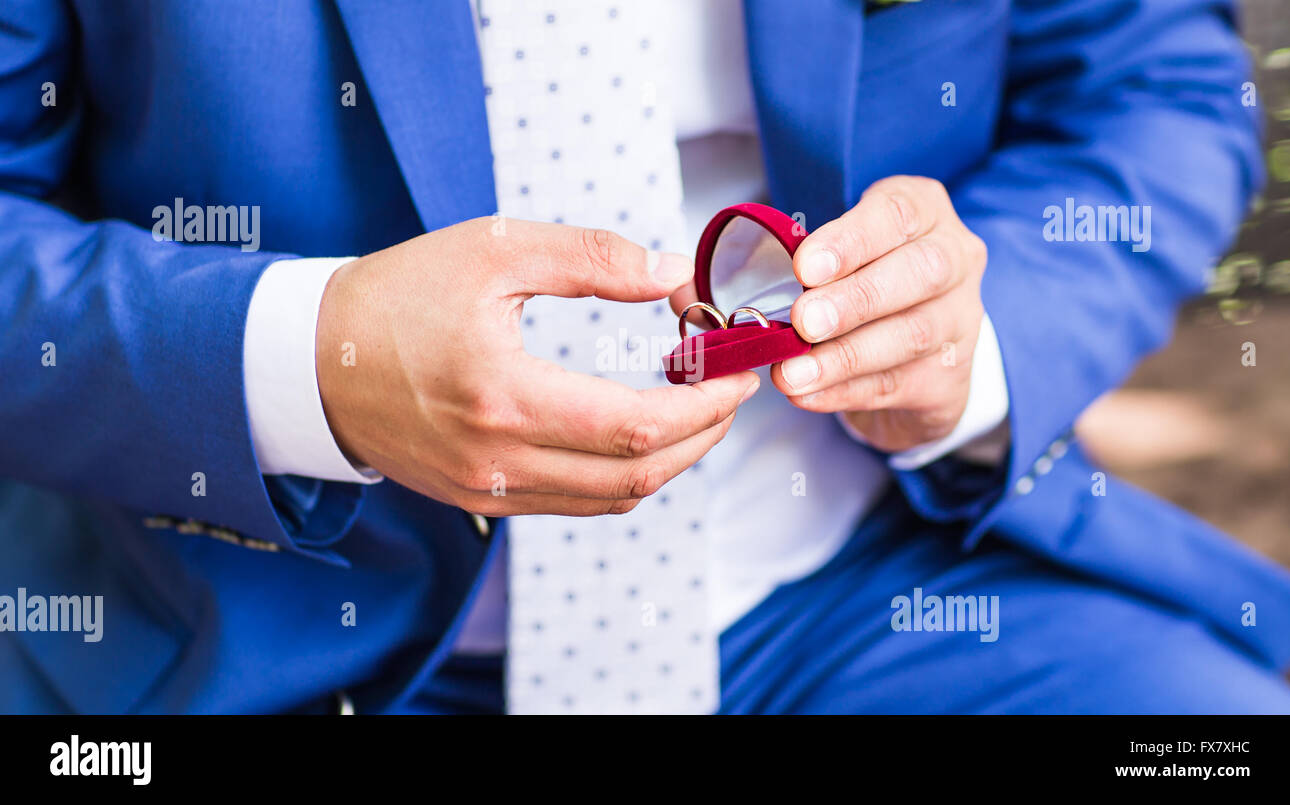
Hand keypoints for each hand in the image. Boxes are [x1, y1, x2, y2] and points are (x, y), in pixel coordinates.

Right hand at [315, 218, 759, 516]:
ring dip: (670, 458)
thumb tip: (671, 271)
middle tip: (732, 388)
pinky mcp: (483, 499)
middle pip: (637, 475)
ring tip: (695, 406)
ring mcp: (491, 490)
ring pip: (613, 497)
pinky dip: (624, 473)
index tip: (739, 373)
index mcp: (504, 397)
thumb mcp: (491, 250)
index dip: (704, 406)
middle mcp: (500, 460)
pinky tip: (638, 431)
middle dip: (703, 435)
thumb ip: (589, 258)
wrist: (310, 361)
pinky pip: (578, 502)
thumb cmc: (395, 297)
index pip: (636, 427)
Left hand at [773, 176, 986, 451]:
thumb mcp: (845, 252)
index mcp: (926, 212)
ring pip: (910, 335)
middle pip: (919, 272)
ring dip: (843, 357)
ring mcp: (960, 320)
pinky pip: (897, 384)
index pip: (898, 213)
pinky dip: (844, 391)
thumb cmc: (864, 279)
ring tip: (791, 373)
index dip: (851, 240)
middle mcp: (956, 260)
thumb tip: (766, 299)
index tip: (805, 266)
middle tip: (803, 321)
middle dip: (855, 298)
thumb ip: (817, 265)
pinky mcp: (949, 376)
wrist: (911, 350)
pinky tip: (807, 394)